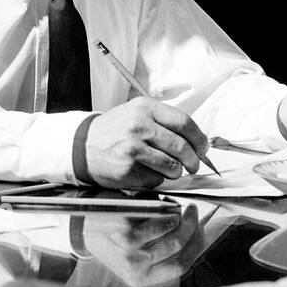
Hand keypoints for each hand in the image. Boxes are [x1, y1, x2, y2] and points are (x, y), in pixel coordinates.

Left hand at [81, 205, 205, 286]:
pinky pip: (160, 223)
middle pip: (180, 250)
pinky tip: (166, 205)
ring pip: (173, 237)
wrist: (83, 222)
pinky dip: (169, 213)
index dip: (196, 246)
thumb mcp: (136, 250)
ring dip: (182, 219)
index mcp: (143, 278)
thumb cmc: (113, 233)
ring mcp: (131, 254)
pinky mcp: (126, 234)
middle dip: (193, 228)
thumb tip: (194, 234)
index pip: (183, 265)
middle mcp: (138, 270)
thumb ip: (162, 248)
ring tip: (180, 208)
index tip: (200, 229)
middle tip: (193, 212)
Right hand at [84, 98, 207, 189]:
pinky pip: (156, 179)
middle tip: (193, 165)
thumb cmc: (114, 130)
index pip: (184, 122)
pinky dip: (158, 179)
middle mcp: (139, 125)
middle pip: (182, 147)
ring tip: (169, 170)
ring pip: (172, 166)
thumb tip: (197, 141)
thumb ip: (164, 123)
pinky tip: (146, 172)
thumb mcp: (137, 114)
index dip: (199, 138)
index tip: (204, 148)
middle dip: (193, 160)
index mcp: (145, 107)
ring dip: (176, 172)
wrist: (82, 145)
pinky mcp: (127, 168)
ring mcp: (133, 147)